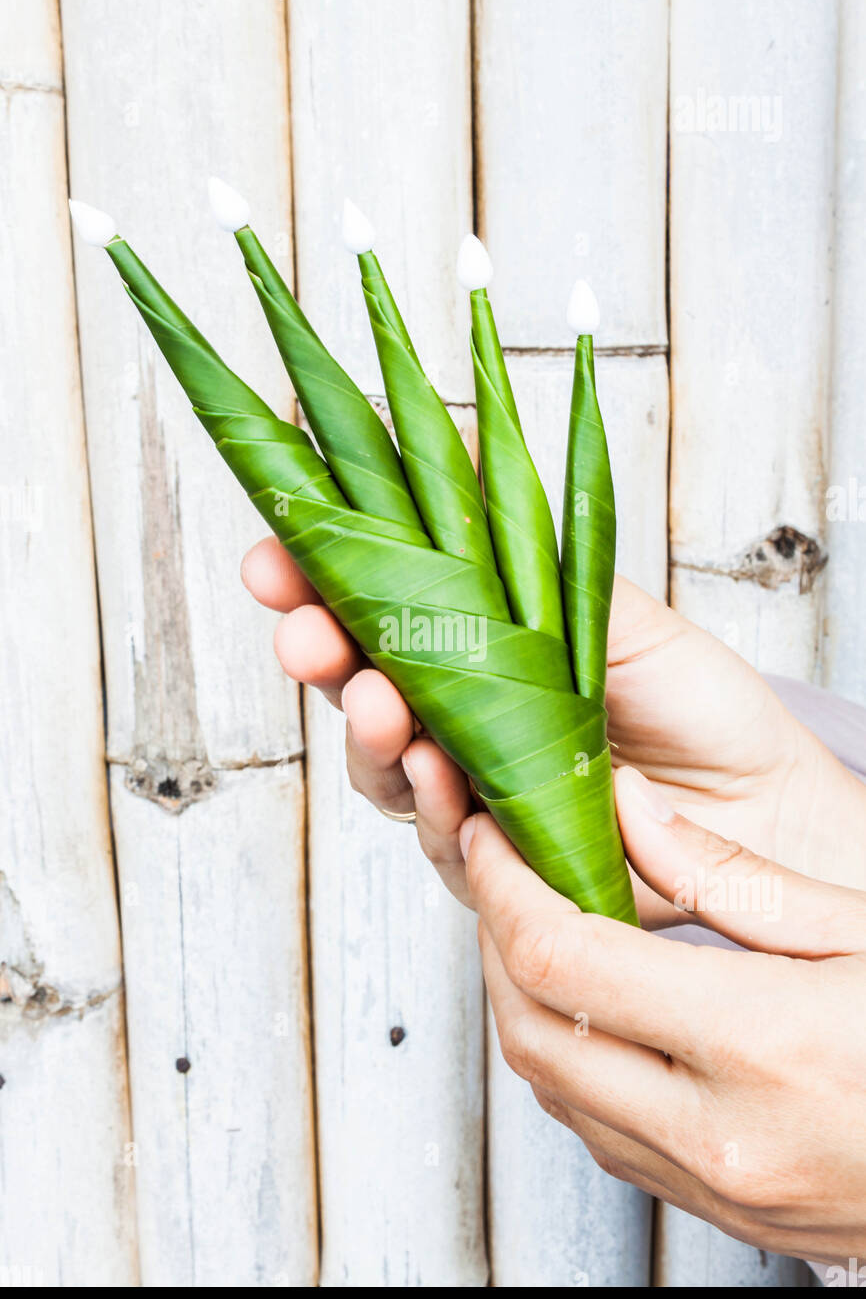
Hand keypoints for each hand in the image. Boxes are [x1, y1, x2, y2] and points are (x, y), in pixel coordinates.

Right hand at [241, 536, 865, 921]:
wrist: (759, 802)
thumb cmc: (689, 702)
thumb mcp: (609, 609)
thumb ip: (527, 549)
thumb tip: (461, 440)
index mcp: (470, 644)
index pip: (370, 605)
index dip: (313, 578)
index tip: (273, 550)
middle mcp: (453, 714)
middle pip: (351, 681)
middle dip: (315, 652)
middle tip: (303, 634)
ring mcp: (466, 785)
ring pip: (379, 763)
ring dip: (364, 732)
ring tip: (375, 703)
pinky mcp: (492, 858)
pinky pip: (440, 836)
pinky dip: (431, 805)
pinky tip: (435, 775)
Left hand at [461, 775, 865, 1266]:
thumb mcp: (862, 927)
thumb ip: (730, 875)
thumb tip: (628, 809)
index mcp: (765, 1042)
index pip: (563, 960)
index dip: (503, 886)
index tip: (490, 835)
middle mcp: (724, 1132)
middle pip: (533, 1030)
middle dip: (496, 941)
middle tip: (507, 873)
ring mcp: (719, 1187)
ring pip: (553, 1093)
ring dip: (526, 1005)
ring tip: (544, 928)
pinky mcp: (723, 1211)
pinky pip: (601, 1136)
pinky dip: (572, 1065)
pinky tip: (596, 1009)